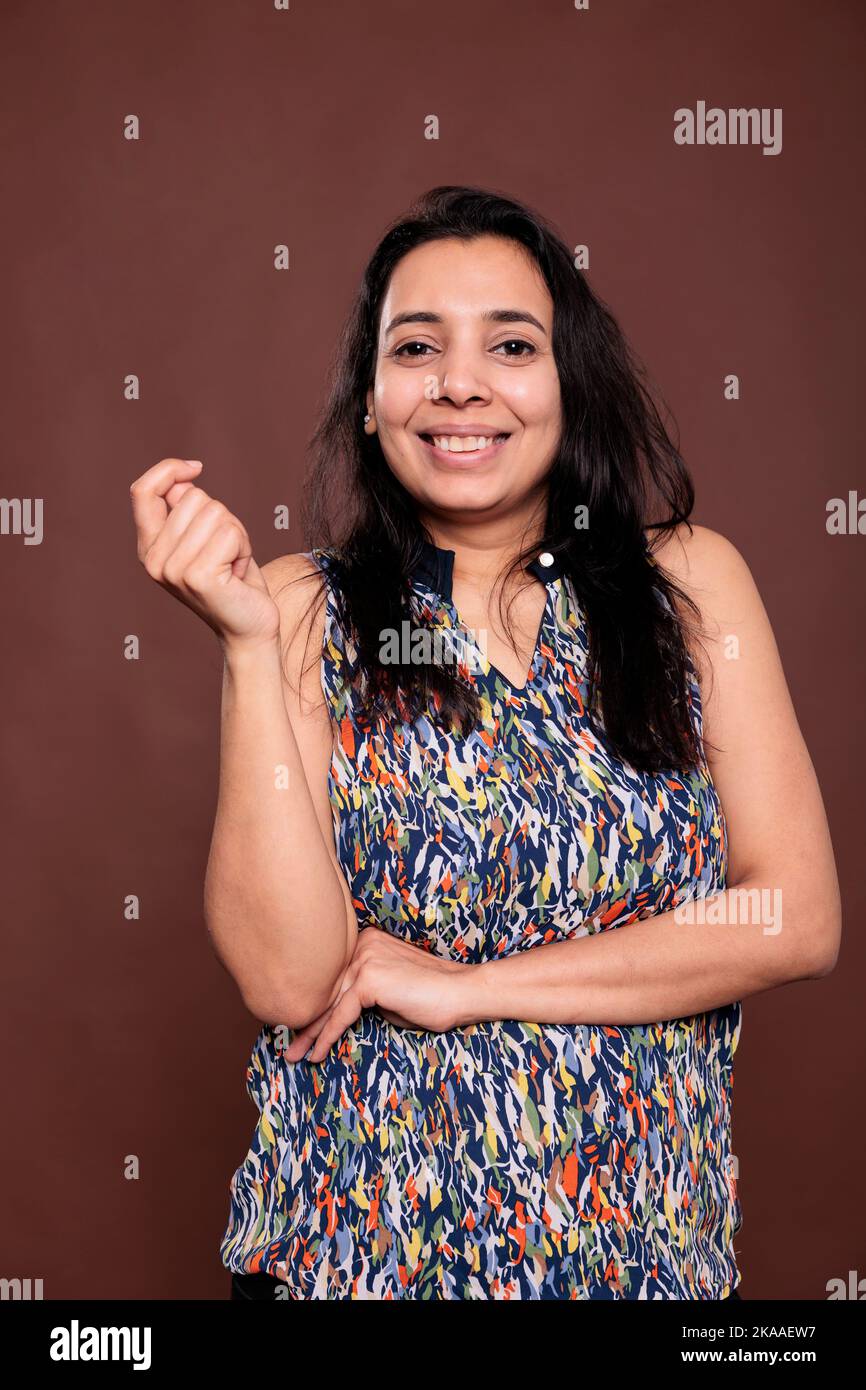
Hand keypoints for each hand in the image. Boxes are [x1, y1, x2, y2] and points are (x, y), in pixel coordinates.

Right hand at [130, 458, 280, 649]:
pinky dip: (244, 548)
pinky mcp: (198, 577)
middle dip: (222, 518)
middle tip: (226, 552)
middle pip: (193, 498)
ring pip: (215, 513)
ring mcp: (173, 570)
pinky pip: (230, 533)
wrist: (249, 627)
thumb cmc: (232, 580)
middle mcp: (154, 560)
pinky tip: (239, 573)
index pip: (142, 491)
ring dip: (237, 534)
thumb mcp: (204, 540)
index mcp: (149, 548)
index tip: (196, 468)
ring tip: (232, 563)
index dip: (168, 469)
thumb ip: (185, 512)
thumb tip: (181, 482)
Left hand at [279, 925, 473, 1063]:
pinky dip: (327, 1036)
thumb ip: (360, 993)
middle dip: (304, 1020)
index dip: (313, 1004)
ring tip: (292, 1054)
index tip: (295, 1025)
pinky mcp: (370, 978)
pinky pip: (341, 1014)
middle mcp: (361, 944)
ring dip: (308, 1033)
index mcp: (365, 941)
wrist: (462, 992)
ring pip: (328, 1003)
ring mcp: (365, 959)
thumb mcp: (386, 993)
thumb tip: (334, 1011)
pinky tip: (315, 1054)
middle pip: (325, 989)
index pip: (331, 977)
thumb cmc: (429, 997)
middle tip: (286, 1045)